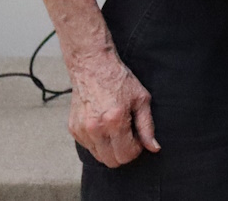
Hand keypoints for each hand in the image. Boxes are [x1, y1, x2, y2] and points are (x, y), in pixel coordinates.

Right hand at [68, 53, 159, 167]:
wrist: (93, 65)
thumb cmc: (119, 79)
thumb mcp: (141, 99)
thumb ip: (147, 126)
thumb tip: (154, 147)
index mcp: (114, 121)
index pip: (127, 155)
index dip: (137, 149)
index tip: (138, 137)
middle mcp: (96, 128)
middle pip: (112, 161)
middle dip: (124, 152)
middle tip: (129, 135)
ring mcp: (82, 130)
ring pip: (99, 156)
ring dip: (110, 148)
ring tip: (116, 128)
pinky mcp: (73, 129)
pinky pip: (89, 147)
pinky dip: (98, 142)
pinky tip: (103, 125)